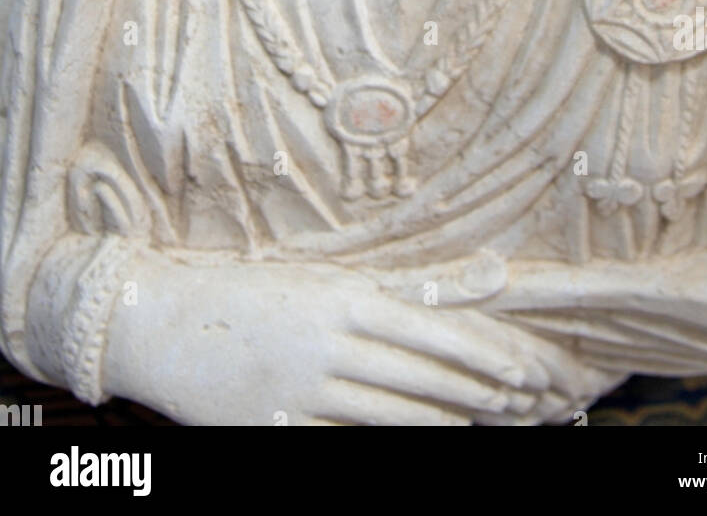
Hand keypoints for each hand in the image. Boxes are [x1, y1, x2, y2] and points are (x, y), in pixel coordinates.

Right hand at [104, 252, 573, 424]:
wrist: (165, 322)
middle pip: (424, 375)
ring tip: (477, 425)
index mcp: (345, 297)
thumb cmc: (255, 294)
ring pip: (393, 415)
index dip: (486, 354)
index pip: (435, 329)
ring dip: (444, 422)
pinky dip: (387, 443)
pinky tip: (415, 441)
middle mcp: (331, 342)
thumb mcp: (324, 279)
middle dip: (479, 392)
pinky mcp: (277, 427)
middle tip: (521, 404)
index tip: (525, 370)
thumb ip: (392, 290)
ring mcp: (304, 389)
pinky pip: (346, 441)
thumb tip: (466, 285)